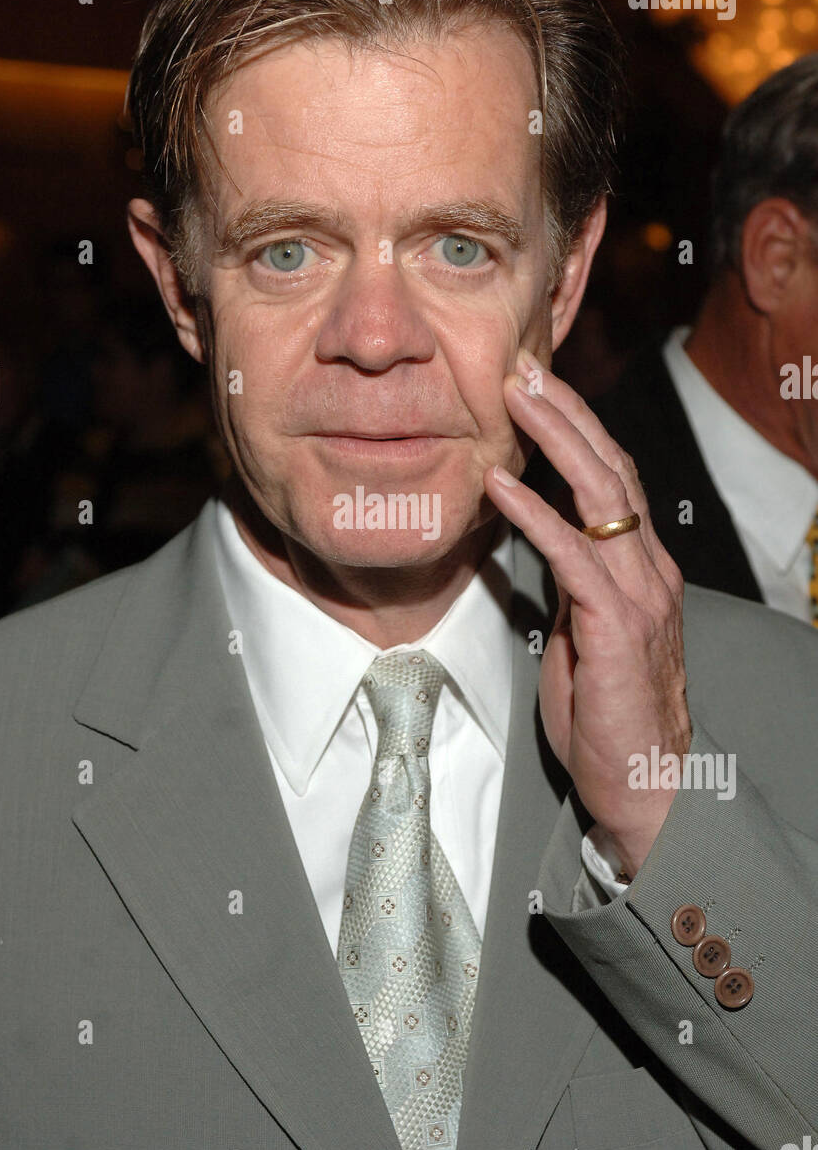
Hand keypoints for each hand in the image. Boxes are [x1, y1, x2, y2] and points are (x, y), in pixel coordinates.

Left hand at [484, 350, 690, 878]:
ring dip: (555, 440)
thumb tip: (534, 547)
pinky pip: (575, 557)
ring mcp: (640, 595)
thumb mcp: (581, 636)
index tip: (534, 389)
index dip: (576, 430)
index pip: (613, 481)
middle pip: (612, 469)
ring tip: (513, 396)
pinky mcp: (618, 626)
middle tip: (523, 365)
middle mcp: (648, 570)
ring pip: (603, 495)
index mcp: (640, 570)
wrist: (644, 784)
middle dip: (566, 412)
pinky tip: (501, 486)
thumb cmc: (606, 715)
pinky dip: (537, 516)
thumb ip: (567, 586)